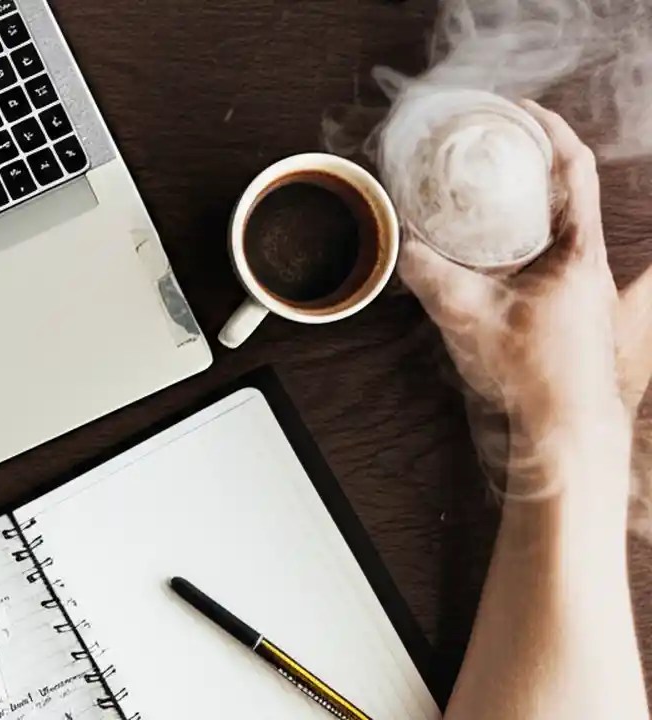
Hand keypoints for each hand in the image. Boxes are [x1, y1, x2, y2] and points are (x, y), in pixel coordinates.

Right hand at [398, 102, 651, 433]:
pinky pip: (561, 260)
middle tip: (499, 150)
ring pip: (567, 228)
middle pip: (571, 193)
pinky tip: (512, 254)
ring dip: (537, 205)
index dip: (549, 131)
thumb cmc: (533, 377)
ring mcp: (591, 289)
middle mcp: (592, 264)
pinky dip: (540, 244)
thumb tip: (401, 245)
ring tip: (498, 194)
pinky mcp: (579, 312)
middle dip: (536, 165)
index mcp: (578, 252)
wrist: (566, 431)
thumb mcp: (467, 317)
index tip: (521, 112)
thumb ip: (429, 276)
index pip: (573, 169)